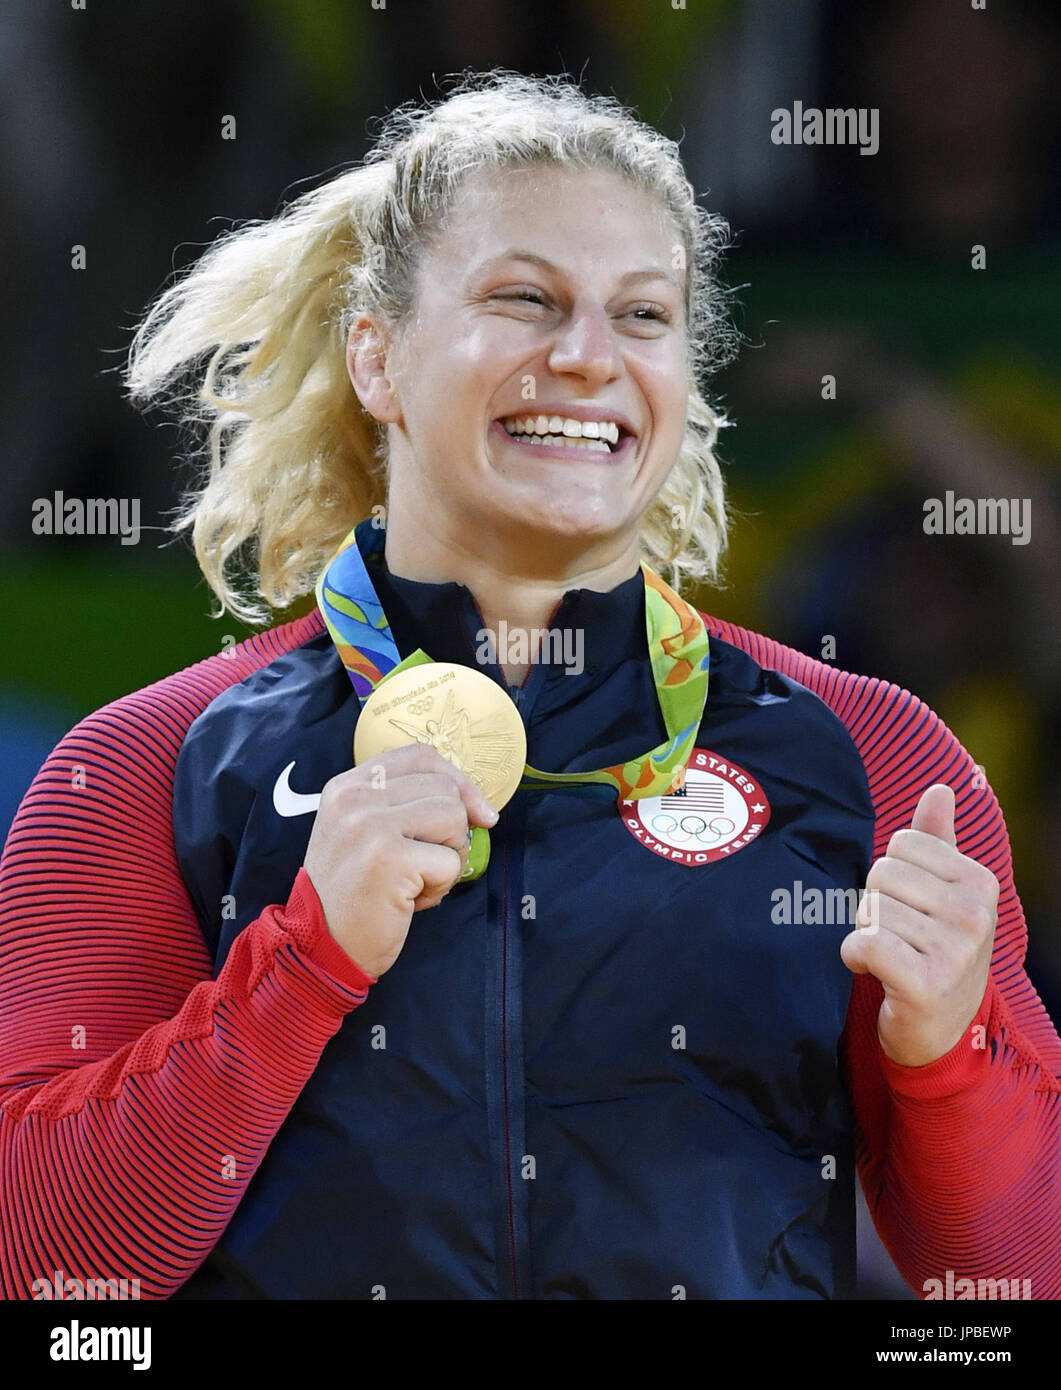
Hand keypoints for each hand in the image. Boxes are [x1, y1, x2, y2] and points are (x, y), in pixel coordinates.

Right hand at [303, 743, 497, 977]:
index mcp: (346, 786)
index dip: (458, 781)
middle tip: (422, 864)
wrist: (319, 947)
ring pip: (454, 818)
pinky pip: (451, 861)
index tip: (477, 813)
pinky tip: (408, 900)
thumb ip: (404, 805)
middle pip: (444, 788)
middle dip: (452, 830)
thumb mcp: (364, 834)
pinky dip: (440, 887)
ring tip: (415, 880)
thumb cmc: (354, 893)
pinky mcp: (389, 858)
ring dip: (448, 857)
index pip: (420, 756)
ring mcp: (369, 825)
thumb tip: (479, 806)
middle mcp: (354, 798)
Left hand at [840, 784, 998, 1067]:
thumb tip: (940, 788)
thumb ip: (937, 840)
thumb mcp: (945, 892)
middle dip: (876, 903)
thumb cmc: (935, 949)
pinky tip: (873, 970)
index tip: (910, 907)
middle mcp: (975, 914)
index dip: (892, 875)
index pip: (902, 844)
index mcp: (980, 882)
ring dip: (866, 933)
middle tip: (898, 935)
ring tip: (891, 955)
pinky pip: (864, 943)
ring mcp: (954, 950)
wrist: (941, 1029)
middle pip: (882, 874)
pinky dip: (854, 955)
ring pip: (870, 909)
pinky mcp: (925, 984)